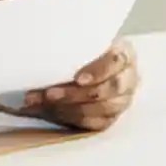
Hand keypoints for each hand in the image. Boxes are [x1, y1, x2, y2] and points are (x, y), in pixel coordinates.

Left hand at [24, 39, 138, 130]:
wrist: (89, 64)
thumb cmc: (81, 49)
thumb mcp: (80, 41)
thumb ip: (69, 44)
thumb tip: (37, 43)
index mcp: (124, 54)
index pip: (117, 61)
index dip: (98, 71)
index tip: (77, 79)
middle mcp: (128, 78)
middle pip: (109, 90)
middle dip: (75, 94)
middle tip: (48, 94)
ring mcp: (122, 100)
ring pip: (102, 110)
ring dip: (68, 108)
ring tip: (40, 104)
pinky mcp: (111, 117)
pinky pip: (95, 124)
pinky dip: (70, 118)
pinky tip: (48, 112)